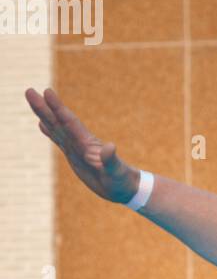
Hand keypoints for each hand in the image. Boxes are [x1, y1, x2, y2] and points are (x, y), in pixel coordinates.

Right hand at [25, 88, 142, 203]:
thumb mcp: (117, 172)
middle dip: (44, 108)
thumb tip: (110, 147)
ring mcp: (76, 148)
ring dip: (43, 114)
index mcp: (87, 144)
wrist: (125, 188)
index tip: (47, 93)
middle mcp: (80, 143)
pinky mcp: (75, 156)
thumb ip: (111, 160)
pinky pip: (59, 141)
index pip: (70, 123)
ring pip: (56, 128)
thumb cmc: (123, 181)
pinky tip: (41, 124)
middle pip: (59, 122)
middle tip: (29, 90)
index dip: (59, 109)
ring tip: (32, 97)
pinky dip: (50, 132)